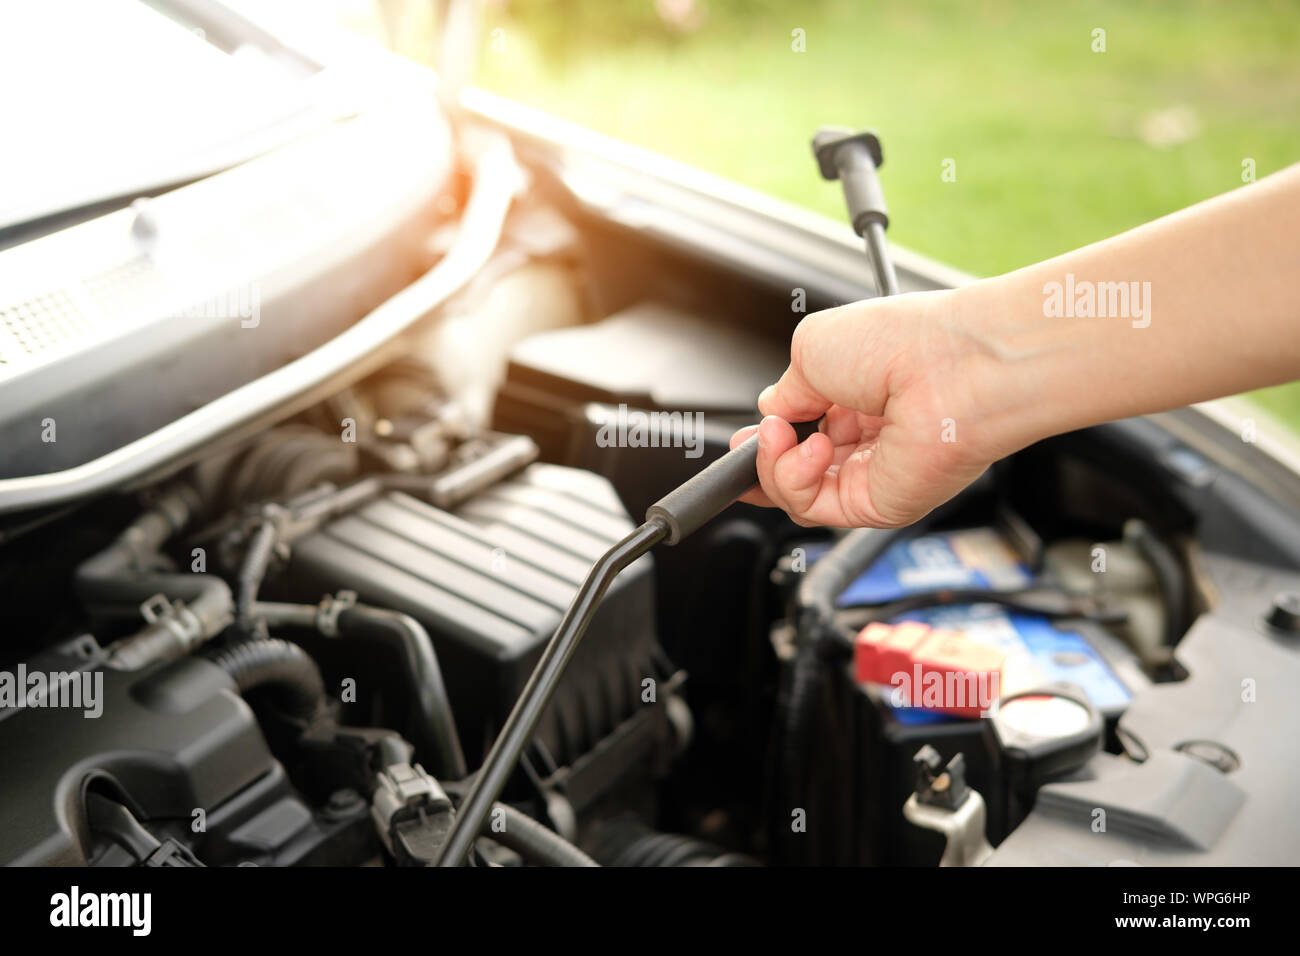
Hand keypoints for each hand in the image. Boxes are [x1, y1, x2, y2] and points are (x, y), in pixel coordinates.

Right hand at [731, 289, 1011, 527]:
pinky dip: (795, 480)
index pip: (802, 432)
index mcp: (857, 397)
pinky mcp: (876, 505)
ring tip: (782, 434)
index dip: (769, 436)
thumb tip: (772, 412)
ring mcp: (871, 474)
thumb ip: (783, 389)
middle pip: (794, 470)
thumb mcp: (813, 348)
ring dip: (774, 465)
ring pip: (795, 494)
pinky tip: (810, 449)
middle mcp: (866, 438)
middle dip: (762, 458)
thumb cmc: (904, 343)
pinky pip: (814, 508)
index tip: (749, 432)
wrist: (952, 367)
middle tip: (755, 438)